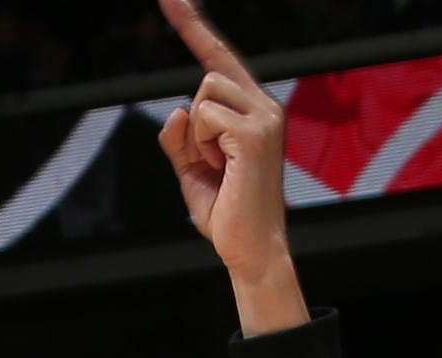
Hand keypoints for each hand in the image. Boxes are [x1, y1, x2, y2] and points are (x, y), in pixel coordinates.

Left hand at [154, 0, 305, 333]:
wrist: (250, 249)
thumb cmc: (226, 212)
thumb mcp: (191, 169)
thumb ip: (180, 138)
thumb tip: (176, 110)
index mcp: (254, 109)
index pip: (218, 57)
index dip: (193, 25)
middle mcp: (265, 105)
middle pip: (208, 74)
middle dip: (196, 123)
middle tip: (212, 164)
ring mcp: (264, 116)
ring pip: (203, 95)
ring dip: (198, 136)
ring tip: (220, 168)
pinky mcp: (255, 133)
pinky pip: (204, 116)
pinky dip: (202, 146)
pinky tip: (222, 170)